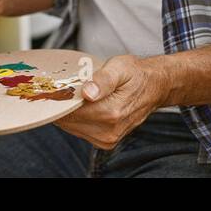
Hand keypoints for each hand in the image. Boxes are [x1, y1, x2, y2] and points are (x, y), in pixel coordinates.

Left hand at [55, 55, 171, 148]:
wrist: (155, 87)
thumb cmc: (136, 74)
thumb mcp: (119, 67)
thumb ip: (102, 80)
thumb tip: (87, 93)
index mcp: (110, 113)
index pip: (69, 111)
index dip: (59, 98)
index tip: (55, 87)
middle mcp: (108, 131)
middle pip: (68, 121)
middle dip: (64, 105)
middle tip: (66, 87)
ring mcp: (107, 140)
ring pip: (71, 127)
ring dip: (69, 112)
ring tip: (77, 95)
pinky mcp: (106, 142)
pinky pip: (80, 131)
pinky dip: (77, 119)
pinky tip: (84, 105)